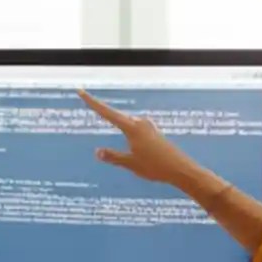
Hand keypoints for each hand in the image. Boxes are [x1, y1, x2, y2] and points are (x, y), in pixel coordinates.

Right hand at [77, 89, 200, 185]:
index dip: (92, 102)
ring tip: (108, 126)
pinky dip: (128, 133)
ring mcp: (148, 127)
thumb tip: (97, 152)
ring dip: (118, 125)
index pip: (106, 112)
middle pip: (116, 115)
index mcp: (132, 128)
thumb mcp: (130, 164)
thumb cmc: (155, 167)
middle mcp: (140, 123)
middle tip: (87, 101)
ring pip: (127, 123)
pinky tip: (131, 142)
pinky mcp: (154, 133)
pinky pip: (136, 130)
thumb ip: (113, 156)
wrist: (181, 169)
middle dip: (103, 112)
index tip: (81, 92)